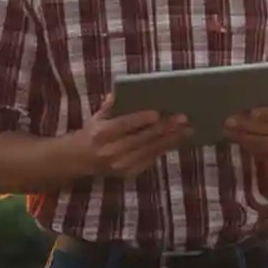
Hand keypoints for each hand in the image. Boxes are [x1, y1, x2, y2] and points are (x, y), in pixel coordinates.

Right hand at [74, 93, 192, 179]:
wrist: (79, 160)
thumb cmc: (93, 133)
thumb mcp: (97, 117)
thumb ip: (110, 106)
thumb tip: (121, 94)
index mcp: (101, 133)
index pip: (123, 125)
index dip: (140, 120)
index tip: (157, 113)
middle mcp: (111, 151)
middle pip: (142, 138)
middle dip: (164, 128)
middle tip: (183, 118)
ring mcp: (121, 164)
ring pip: (151, 150)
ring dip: (171, 140)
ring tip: (187, 130)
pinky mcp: (129, 173)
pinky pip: (151, 160)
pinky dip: (165, 149)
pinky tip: (177, 140)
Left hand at [225, 101, 267, 161]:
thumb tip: (251, 92)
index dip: (267, 113)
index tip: (251, 112)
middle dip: (248, 125)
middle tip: (229, 121)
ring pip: (266, 143)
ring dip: (245, 137)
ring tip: (229, 131)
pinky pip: (265, 152)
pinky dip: (250, 146)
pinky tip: (239, 140)